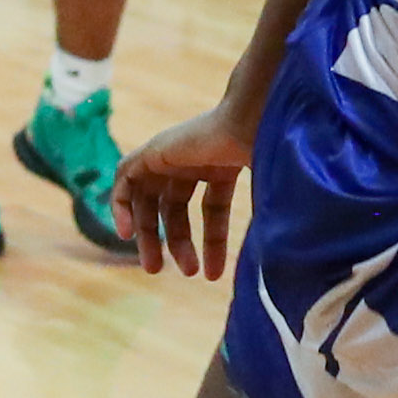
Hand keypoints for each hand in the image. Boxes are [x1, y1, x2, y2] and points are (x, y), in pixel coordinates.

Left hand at [112, 104, 252, 279]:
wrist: (253, 122)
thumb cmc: (269, 155)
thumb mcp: (268, 195)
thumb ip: (266, 224)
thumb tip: (277, 261)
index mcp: (221, 165)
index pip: (212, 208)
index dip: (212, 243)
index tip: (212, 275)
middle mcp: (194, 158)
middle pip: (175, 207)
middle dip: (175, 242)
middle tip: (179, 273)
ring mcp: (173, 154)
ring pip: (149, 198)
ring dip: (148, 234)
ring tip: (153, 269)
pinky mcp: (153, 151)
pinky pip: (125, 179)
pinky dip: (121, 205)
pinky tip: (127, 234)